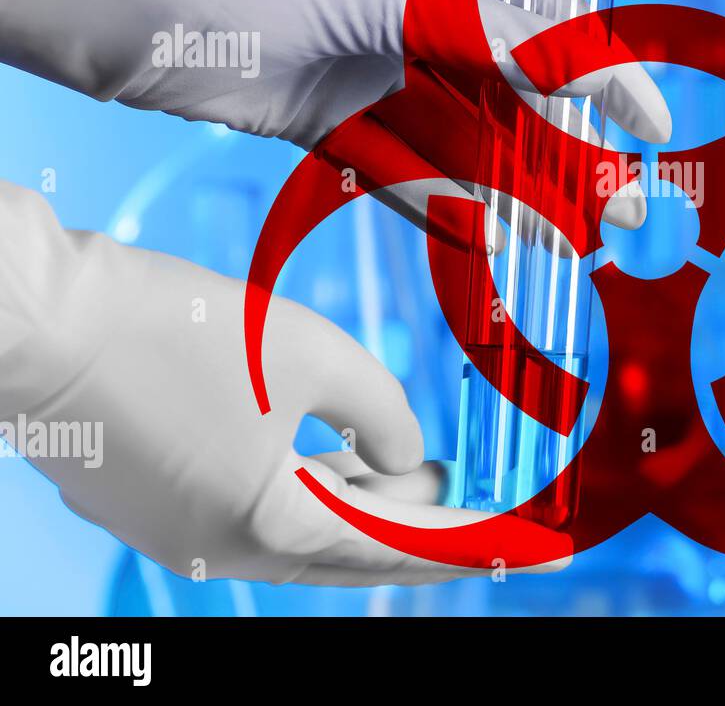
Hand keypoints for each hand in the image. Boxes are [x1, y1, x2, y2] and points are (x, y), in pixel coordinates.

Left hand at [0, 0, 670, 235]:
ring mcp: (374, 64)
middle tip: (626, 205)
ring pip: (464, 135)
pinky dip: (449, 202)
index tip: (652, 126)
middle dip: (570, 148)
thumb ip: (502, 34)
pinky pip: (407, 166)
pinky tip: (499, 239)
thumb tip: (585, 73)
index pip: (548, 11)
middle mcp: (413, 4)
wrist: (142, 8)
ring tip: (575, 240)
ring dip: (518, 187)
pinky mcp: (334, 118)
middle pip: (514, 86)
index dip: (606, 71)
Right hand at [0, 184, 568, 584]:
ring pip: (298, 528)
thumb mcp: (315, 358)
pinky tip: (341, 457)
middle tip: (476, 503)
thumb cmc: (177, 332)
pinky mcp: (151, 496)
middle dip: (418, 528)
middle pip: (347, 550)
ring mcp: (178, 528)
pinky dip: (306, 488)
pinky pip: (253, 506)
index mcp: (266, 529)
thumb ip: (382, 416)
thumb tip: (406, 459)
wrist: (38, 316)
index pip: (395, 550)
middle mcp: (220, 547)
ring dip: (362, 503)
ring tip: (423, 474)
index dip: (470, 546)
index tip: (533, 552)